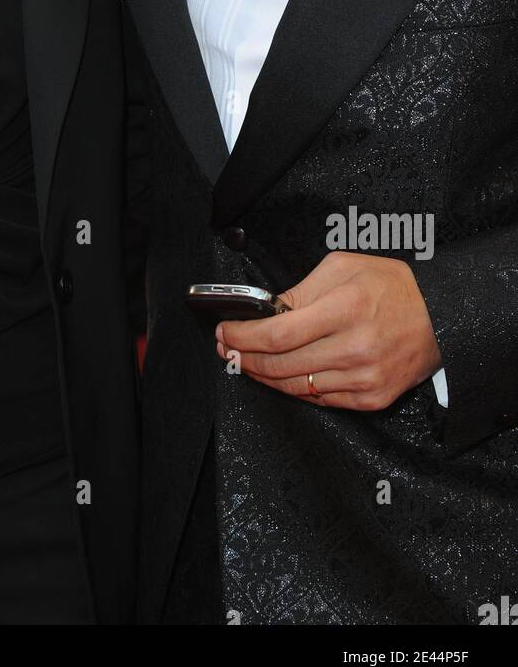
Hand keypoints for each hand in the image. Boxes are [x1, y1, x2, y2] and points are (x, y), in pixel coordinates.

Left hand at [215, 251, 442, 410]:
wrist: (442, 316)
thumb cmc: (391, 285)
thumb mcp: (343, 267)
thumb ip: (301, 290)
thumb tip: (266, 312)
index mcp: (345, 308)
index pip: (279, 333)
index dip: (244, 337)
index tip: (225, 333)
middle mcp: (355, 348)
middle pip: (282, 365)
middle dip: (245, 358)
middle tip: (227, 350)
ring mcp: (365, 378)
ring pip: (297, 387)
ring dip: (264, 376)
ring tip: (247, 363)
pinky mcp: (373, 398)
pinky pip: (321, 399)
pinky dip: (295, 389)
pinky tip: (281, 376)